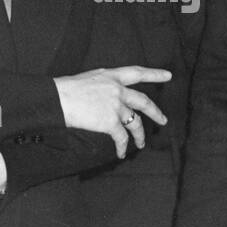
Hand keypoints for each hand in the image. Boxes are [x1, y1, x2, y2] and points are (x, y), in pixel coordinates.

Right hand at [54, 66, 171, 157]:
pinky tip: (121, 153)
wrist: (58, 99)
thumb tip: (106, 96)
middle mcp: (117, 90)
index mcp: (111, 76)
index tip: (168, 75)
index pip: (137, 73)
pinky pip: (122, 138)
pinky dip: (122, 147)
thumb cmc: (66, 89)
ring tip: (141, 144)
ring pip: (136, 123)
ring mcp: (116, 106)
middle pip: (143, 101)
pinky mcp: (110, 122)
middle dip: (155, 112)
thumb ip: (102, 85)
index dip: (154, 74)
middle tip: (164, 120)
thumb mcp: (88, 79)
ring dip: (140, 135)